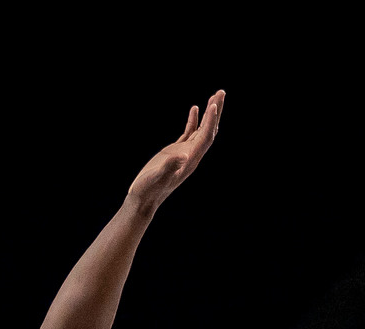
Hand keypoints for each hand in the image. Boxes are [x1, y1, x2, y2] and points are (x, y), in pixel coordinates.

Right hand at [126, 91, 223, 212]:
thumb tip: (182, 156)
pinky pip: (189, 133)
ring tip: (213, 96)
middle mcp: (191, 156)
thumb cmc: (148, 190)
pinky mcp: (176, 152)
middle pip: (209, 130)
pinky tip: (195, 109)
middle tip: (221, 92)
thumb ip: (169, 167)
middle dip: (216, 112)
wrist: (143, 200)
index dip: (210, 121)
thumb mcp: (157, 177)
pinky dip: (194, 120)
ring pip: (201, 130)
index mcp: (190, 160)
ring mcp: (184, 153)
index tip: (213, 104)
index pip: (205, 137)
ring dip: (208, 114)